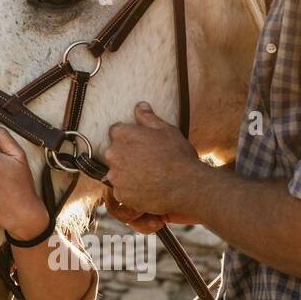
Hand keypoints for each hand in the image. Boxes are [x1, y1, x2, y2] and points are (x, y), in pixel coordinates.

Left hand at [104, 102, 204, 219]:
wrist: (187, 186)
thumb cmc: (178, 155)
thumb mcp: (166, 130)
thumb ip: (148, 117)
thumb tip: (140, 105)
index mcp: (122, 135)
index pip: (116, 132)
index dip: (129, 137)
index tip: (141, 144)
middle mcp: (113, 154)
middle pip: (115, 153)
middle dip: (127, 155)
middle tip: (148, 162)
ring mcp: (116, 176)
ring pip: (117, 172)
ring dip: (128, 174)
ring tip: (149, 177)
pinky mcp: (121, 194)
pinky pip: (122, 191)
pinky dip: (132, 191)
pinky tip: (148, 189)